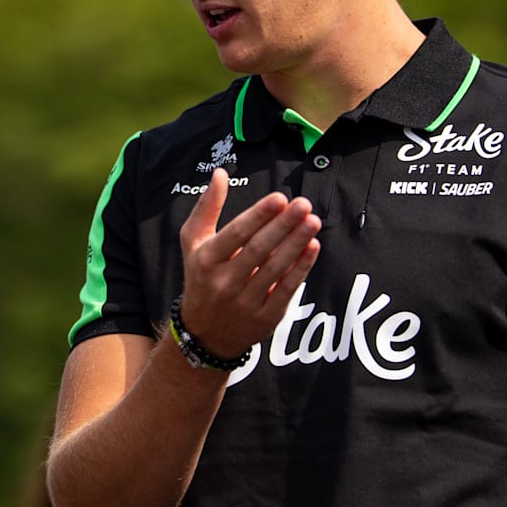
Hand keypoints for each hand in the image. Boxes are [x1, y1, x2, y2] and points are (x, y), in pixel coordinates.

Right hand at [177, 168, 321, 359]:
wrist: (204, 333)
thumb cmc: (201, 277)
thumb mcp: (193, 242)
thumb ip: (207, 207)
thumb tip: (220, 173)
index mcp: (207, 260)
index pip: (236, 234)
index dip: (259, 216)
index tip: (279, 198)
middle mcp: (224, 282)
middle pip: (259, 250)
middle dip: (283, 225)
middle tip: (304, 205)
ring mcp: (245, 302)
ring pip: (275, 269)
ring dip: (296, 243)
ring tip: (313, 221)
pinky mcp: (264, 317)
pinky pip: (286, 289)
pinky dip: (301, 268)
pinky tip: (313, 247)